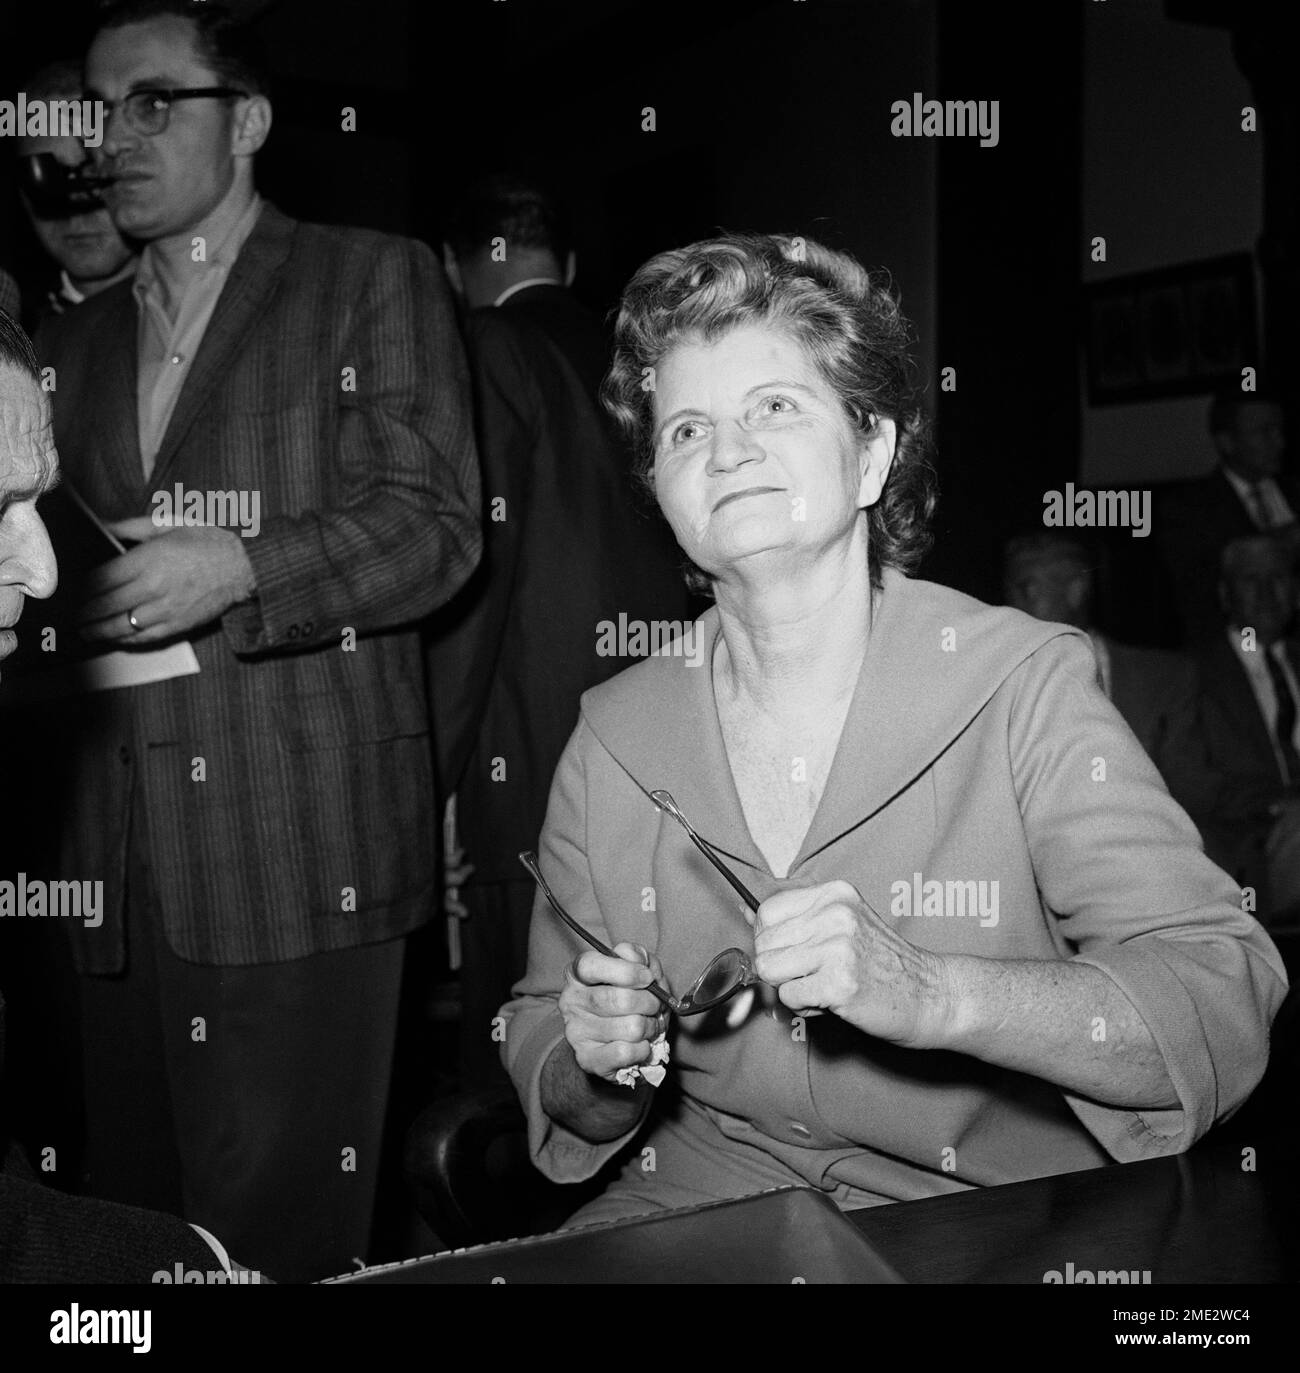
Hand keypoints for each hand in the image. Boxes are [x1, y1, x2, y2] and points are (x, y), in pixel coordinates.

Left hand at [78, 516, 255, 645]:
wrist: (245, 566)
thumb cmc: (207, 541)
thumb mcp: (168, 523)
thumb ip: (131, 527)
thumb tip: (102, 525)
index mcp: (148, 559)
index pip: (102, 578)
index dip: (83, 588)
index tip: (73, 592)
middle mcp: (153, 587)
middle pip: (106, 605)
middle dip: (85, 612)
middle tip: (72, 616)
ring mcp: (166, 609)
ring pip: (122, 625)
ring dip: (99, 631)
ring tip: (85, 632)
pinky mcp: (179, 624)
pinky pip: (145, 637)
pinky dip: (126, 639)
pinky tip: (114, 638)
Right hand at [559, 942, 666, 1082]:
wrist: (616, 1041)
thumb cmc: (628, 999)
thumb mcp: (637, 971)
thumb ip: (639, 958)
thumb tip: (639, 962)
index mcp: (578, 974)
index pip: (590, 965)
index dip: (625, 971)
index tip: (647, 977)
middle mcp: (571, 1001)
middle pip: (618, 999)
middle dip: (649, 1002)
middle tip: (656, 1005)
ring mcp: (576, 1031)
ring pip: (630, 1028)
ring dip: (650, 1027)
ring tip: (649, 1025)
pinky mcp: (587, 1058)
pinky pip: (625, 1052)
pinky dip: (643, 1049)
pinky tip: (640, 1045)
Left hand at [753, 879, 952, 1048]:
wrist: (932, 994)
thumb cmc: (883, 963)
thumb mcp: (843, 924)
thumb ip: (796, 919)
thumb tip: (744, 911)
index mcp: (835, 894)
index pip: (767, 912)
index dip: (770, 940)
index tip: (792, 955)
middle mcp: (835, 914)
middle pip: (764, 944)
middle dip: (779, 968)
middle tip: (813, 976)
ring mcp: (838, 948)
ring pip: (770, 970)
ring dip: (791, 988)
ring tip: (823, 987)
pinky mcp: (840, 984)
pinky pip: (789, 997)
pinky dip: (804, 1006)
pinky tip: (832, 1002)